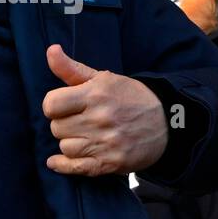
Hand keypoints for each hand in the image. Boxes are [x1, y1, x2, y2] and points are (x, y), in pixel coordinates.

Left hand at [41, 43, 167, 176]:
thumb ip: (71, 68)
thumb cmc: (130, 97)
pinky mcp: (111, 163)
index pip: (51, 104)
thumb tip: (51, 50)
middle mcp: (100, 119)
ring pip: (65, 147)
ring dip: (69, 142)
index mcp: (96, 95)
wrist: (166, 121)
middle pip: (56, 128)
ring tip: (83, 135)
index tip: (62, 106)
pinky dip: (62, 165)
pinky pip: (75, 168)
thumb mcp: (103, 78)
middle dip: (63, 123)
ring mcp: (106, 144)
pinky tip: (56, 161)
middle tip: (77, 120)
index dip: (53, 106)